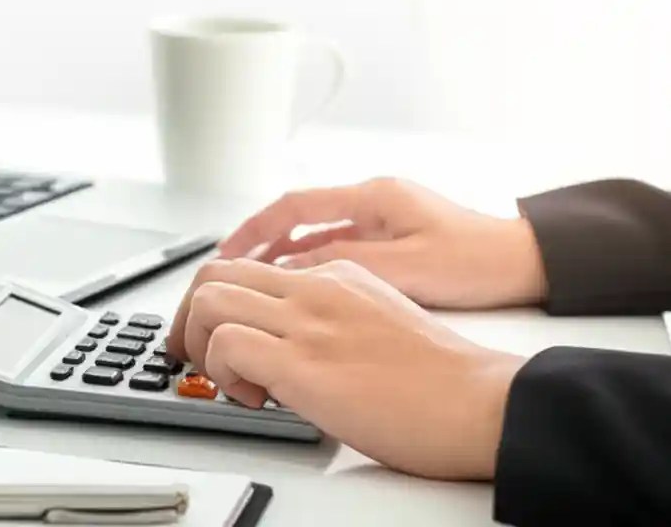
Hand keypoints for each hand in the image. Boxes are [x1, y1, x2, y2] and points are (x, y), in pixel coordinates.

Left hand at [167, 258, 523, 479]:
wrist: (480, 401)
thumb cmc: (440, 379)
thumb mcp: (379, 319)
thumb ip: (334, 317)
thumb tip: (291, 345)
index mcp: (337, 275)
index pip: (250, 269)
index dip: (222, 304)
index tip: (218, 334)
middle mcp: (316, 289)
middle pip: (215, 271)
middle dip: (190, 315)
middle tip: (196, 354)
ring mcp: (308, 323)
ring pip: (210, 299)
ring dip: (200, 342)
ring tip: (225, 379)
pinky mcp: (304, 364)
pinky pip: (226, 345)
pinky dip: (221, 371)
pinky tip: (251, 396)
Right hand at [218, 177, 547, 308]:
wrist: (528, 263)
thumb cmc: (478, 260)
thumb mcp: (405, 267)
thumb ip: (344, 264)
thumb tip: (290, 269)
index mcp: (373, 198)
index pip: (293, 207)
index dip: (253, 230)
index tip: (226, 252)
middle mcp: (373, 204)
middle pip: (298, 220)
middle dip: (259, 245)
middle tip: (228, 273)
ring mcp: (381, 224)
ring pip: (315, 238)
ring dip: (283, 259)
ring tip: (252, 287)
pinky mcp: (392, 244)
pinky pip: (336, 253)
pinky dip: (311, 269)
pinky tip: (299, 293)